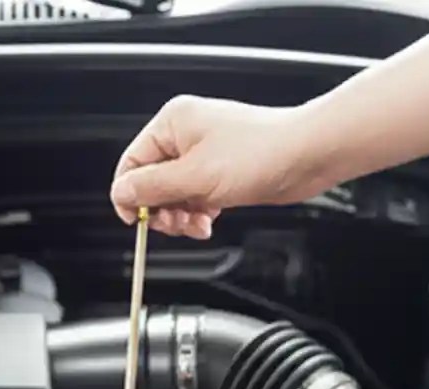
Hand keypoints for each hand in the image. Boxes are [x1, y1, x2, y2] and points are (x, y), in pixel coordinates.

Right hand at [110, 96, 331, 239]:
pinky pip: (196, 197)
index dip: (130, 196)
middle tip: (175, 224)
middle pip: (152, 182)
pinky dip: (199, 214)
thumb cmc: (261, 152)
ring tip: (196, 224)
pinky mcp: (221, 172)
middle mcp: (186, 135)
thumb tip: (121, 194)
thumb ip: (153, 187)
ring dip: (182, 216)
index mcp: (172, 123)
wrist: (307, 155)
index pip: (132, 163)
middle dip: (162, 209)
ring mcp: (205, 154)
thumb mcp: (196, 177)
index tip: (137, 221)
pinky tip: (208, 222)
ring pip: (175, 194)